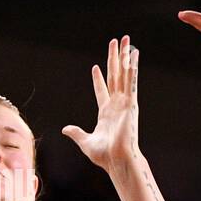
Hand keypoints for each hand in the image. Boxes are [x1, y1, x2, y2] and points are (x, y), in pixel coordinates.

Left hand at [63, 36, 139, 172]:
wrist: (117, 160)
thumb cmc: (104, 155)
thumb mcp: (85, 141)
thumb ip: (76, 133)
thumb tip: (65, 129)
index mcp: (105, 113)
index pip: (102, 90)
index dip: (98, 79)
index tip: (95, 66)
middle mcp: (116, 104)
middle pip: (115, 75)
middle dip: (115, 58)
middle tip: (116, 42)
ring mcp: (124, 102)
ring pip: (124, 73)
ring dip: (125, 56)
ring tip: (126, 40)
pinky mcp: (131, 103)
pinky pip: (131, 81)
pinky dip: (133, 67)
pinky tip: (134, 54)